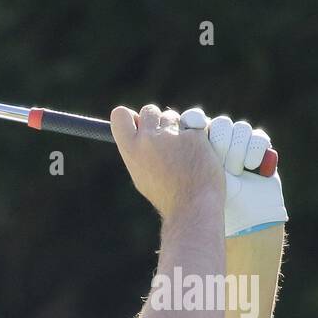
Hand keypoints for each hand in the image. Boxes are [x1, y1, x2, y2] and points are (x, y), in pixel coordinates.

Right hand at [110, 104, 224, 220]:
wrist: (191, 206)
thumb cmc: (166, 194)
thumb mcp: (141, 174)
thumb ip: (137, 149)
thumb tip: (136, 122)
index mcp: (130, 149)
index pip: (120, 115)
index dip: (131, 117)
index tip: (139, 124)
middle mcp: (148, 139)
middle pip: (149, 110)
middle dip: (158, 120)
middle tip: (166, 139)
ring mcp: (172, 135)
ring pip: (173, 116)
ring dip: (178, 128)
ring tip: (183, 153)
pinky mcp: (195, 134)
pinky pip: (195, 125)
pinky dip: (197, 137)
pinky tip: (197, 155)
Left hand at [177, 107, 287, 237]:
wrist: (240, 219)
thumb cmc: (209, 199)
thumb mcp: (189, 172)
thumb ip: (181, 148)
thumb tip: (177, 120)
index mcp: (195, 149)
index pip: (197, 121)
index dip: (198, 124)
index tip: (196, 129)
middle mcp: (217, 146)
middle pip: (220, 124)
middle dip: (220, 145)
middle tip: (218, 167)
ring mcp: (239, 148)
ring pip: (239, 129)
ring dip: (237, 152)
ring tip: (234, 173)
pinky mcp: (259, 152)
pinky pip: (258, 137)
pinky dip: (254, 152)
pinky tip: (251, 169)